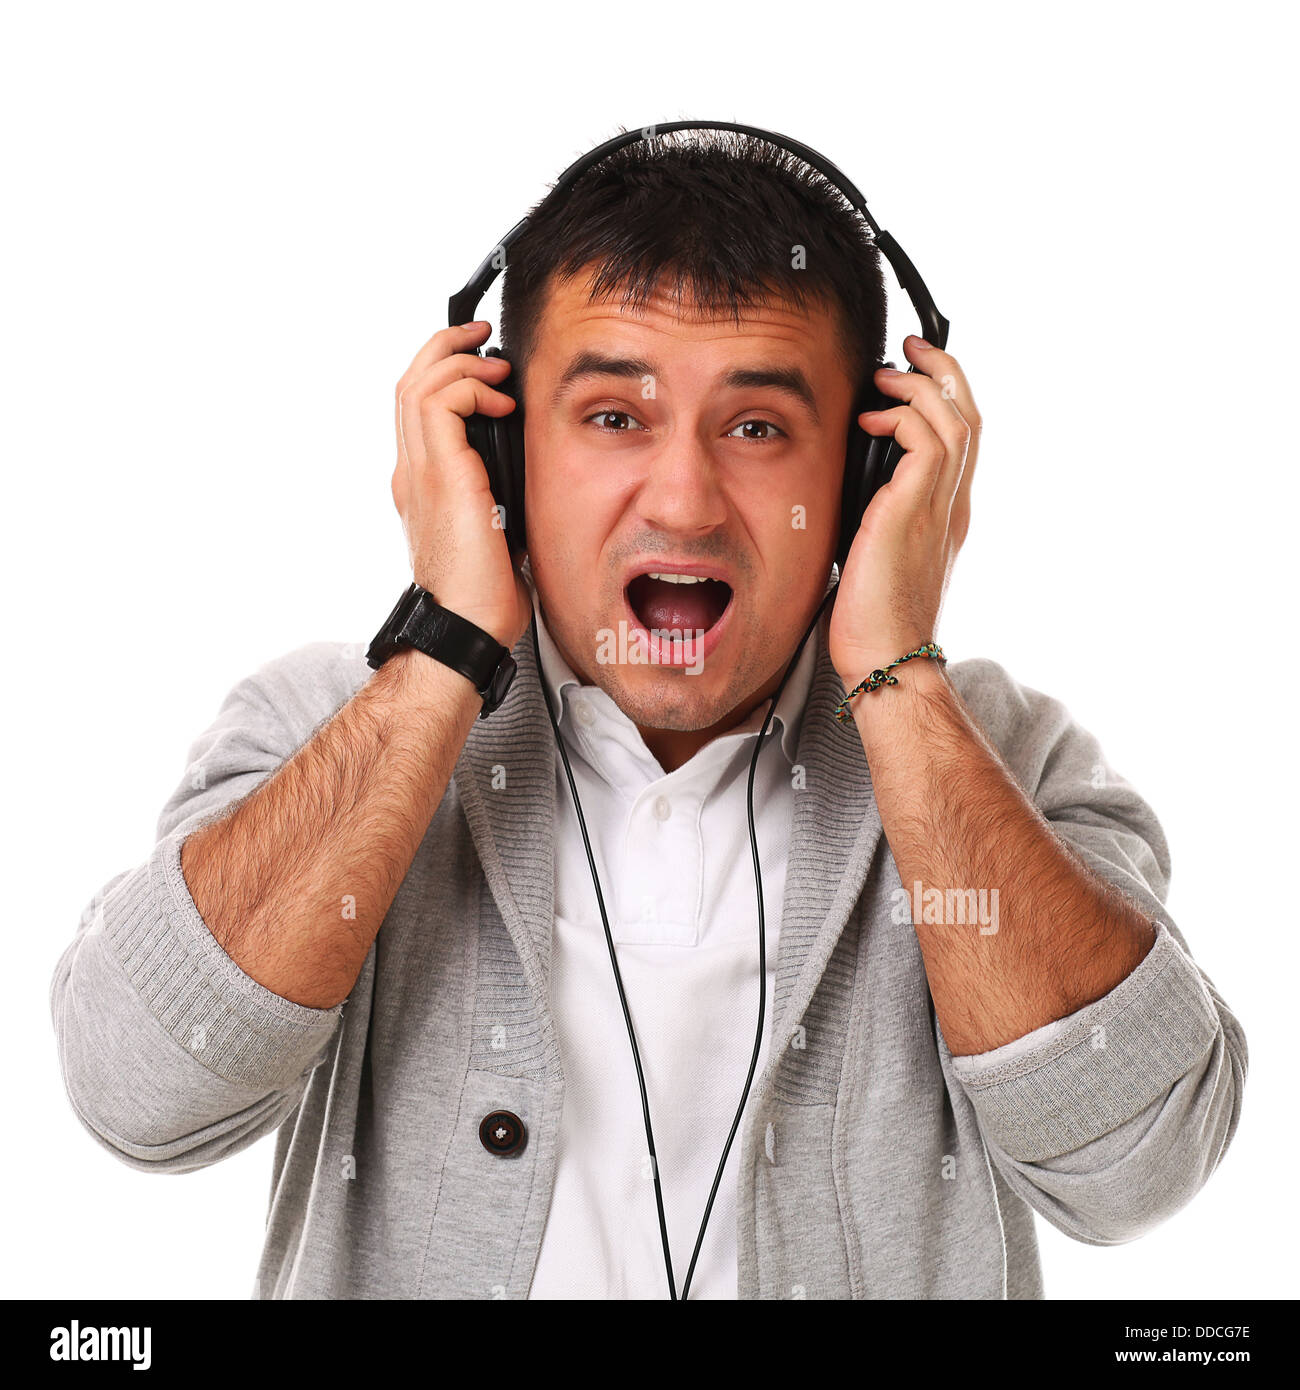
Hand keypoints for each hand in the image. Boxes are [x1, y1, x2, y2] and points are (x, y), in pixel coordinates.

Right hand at [391, 321, 531, 649]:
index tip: (486, 364)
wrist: (469, 623)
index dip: (446, 376)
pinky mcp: (437, 474)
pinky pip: (439, 401)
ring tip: (497, 363)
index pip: (420, 411)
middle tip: (484, 336)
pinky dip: (470, 387)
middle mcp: (412, 472)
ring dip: (459, 360)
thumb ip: (502, 494)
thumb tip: (530, 470)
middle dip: (446, 349)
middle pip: (408, 384)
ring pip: (416, 383)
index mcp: (423, 485)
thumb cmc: (488, 594)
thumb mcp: (501, 529)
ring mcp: (418, 471)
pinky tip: (502, 402)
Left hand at [828, 335, 980, 688]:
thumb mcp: (872, 556)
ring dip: (920, 385)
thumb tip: (844, 495)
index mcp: (946, 517)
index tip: (911, 375)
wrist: (886, 659)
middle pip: (971, 417)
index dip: (943, 399)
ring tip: (885, 373)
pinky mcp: (915, 510)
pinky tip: (870, 420)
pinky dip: (901, 416)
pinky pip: (926, 438)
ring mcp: (940, 507)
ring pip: (955, 418)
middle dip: (944, 372)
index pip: (961, 441)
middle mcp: (952, 506)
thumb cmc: (871, 621)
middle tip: (911, 348)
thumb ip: (872, 520)